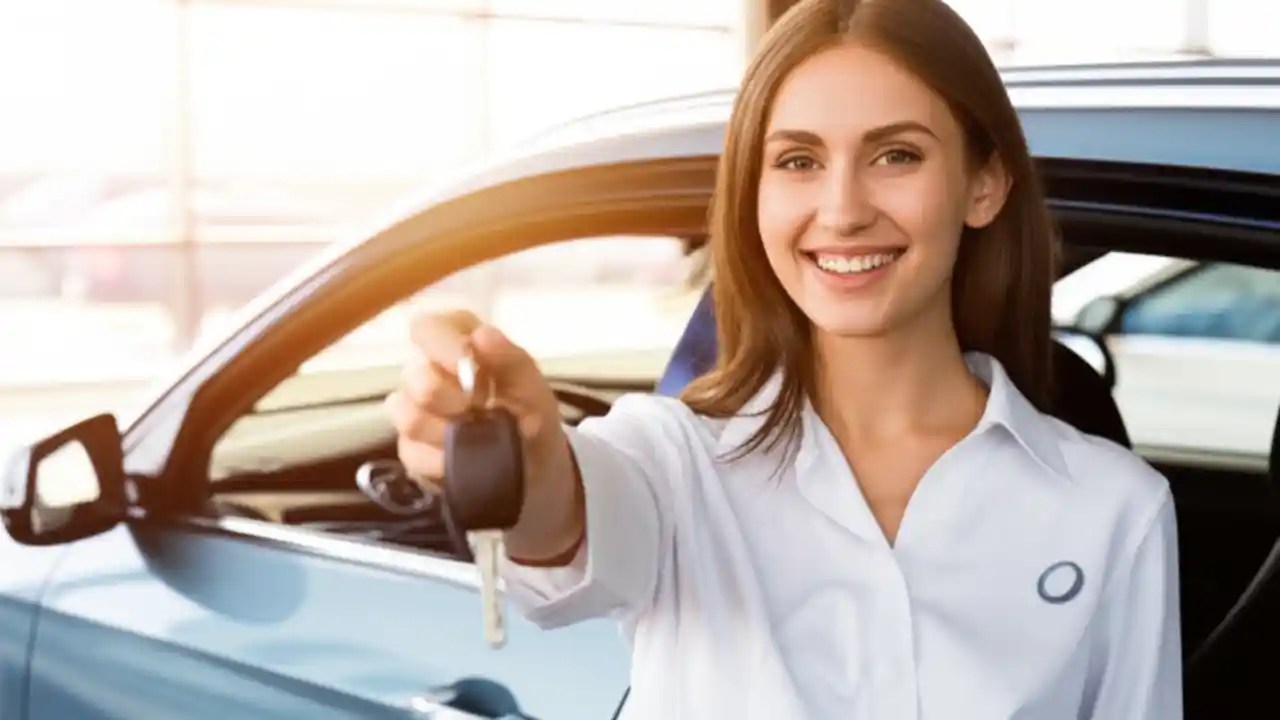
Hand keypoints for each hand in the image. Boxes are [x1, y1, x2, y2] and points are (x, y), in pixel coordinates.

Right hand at [384, 309, 582, 559]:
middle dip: (449, 399)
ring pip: (405, 414)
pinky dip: (443, 460)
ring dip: (446, 431)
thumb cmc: (530, 413)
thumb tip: (482, 335)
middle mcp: (427, 370)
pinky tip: (464, 458)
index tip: (469, 371)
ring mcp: (413, 409)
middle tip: (479, 410)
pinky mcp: (410, 447)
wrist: (532, 467)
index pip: (426, 328)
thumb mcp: (533, 387)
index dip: (442, 347)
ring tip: (475, 435)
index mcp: (456, 341)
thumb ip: (511, 359)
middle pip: (413, 376)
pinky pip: (412, 452)